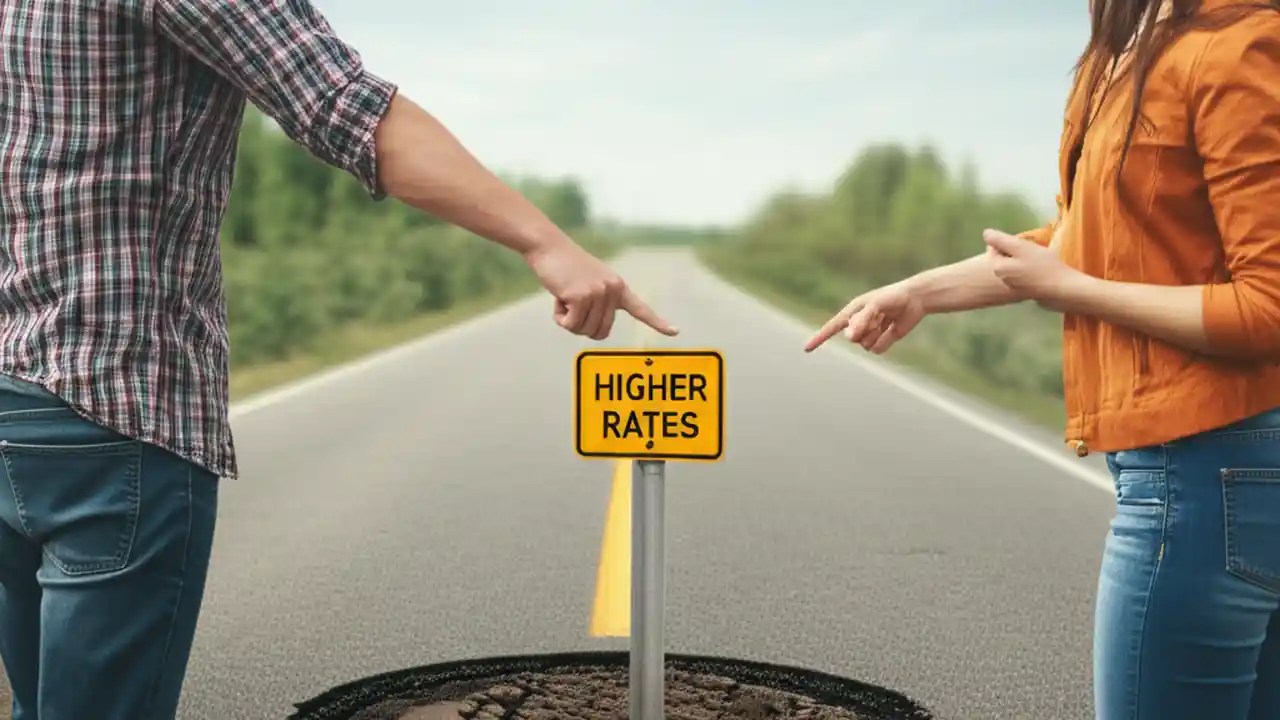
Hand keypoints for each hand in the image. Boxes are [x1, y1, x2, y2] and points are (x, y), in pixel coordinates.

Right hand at [523, 238, 677, 339]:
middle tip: (571, 306)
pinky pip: (571, 325)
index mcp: (618, 287)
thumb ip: (599, 302)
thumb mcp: (590, 283)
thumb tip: (599, 330)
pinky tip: (558, 298)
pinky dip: (560, 318)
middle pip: (601, 332)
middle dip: (582, 326)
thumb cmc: (565, 267)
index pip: (641, 309)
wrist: (549, 247)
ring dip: (569, 321)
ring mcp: (599, 293)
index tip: (675, 332)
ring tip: (565, 296)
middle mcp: (613, 290)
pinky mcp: (582, 296)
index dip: (657, 323)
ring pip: (584, 330)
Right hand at [805, 281, 925, 352]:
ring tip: (886, 321)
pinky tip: (893, 329)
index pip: (831, 327)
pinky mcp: (883, 339)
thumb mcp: (875, 306)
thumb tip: (848, 338)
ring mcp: (871, 333)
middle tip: (878, 317)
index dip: (819, 338)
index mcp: (852, 312)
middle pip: (853, 339)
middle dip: (865, 330)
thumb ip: (861, 320)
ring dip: (875, 336)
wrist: (916, 298)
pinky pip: (877, 350)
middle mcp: (859, 323)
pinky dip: (885, 341)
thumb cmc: (892, 297)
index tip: (806, 349)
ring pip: (864, 346)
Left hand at [982, 228, 1084, 310]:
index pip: (994, 248)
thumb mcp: (1020, 247)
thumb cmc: (1042, 265)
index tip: (1023, 244)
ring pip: (1014, 266)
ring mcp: (1013, 287)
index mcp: (997, 268)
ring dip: (1023, 260)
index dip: (1009, 242)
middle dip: (1015, 252)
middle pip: (1004, 257)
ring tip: (1038, 260)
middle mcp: (1002, 280)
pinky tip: (1042, 270)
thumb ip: (1001, 240)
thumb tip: (985, 233)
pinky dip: (1030, 270)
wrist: (1063, 288)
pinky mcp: (1025, 292)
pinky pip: (1023, 275)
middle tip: (1031, 251)